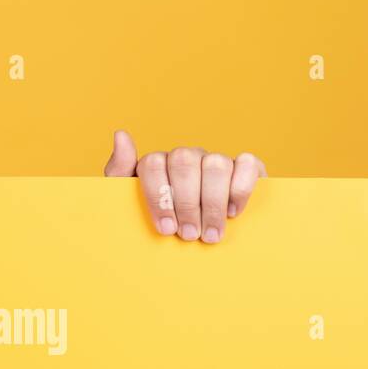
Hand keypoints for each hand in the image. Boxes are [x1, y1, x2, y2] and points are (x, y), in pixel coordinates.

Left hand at [103, 130, 266, 243]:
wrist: (185, 234)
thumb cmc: (156, 218)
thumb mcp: (129, 201)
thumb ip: (120, 169)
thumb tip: (121, 134)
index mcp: (157, 162)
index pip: (153, 164)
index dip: (159, 197)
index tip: (166, 228)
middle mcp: (186, 156)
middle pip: (184, 163)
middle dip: (187, 203)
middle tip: (189, 235)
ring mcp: (214, 160)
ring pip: (215, 165)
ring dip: (213, 203)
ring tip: (210, 234)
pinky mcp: (245, 168)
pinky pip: (248, 164)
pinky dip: (241, 188)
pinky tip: (233, 213)